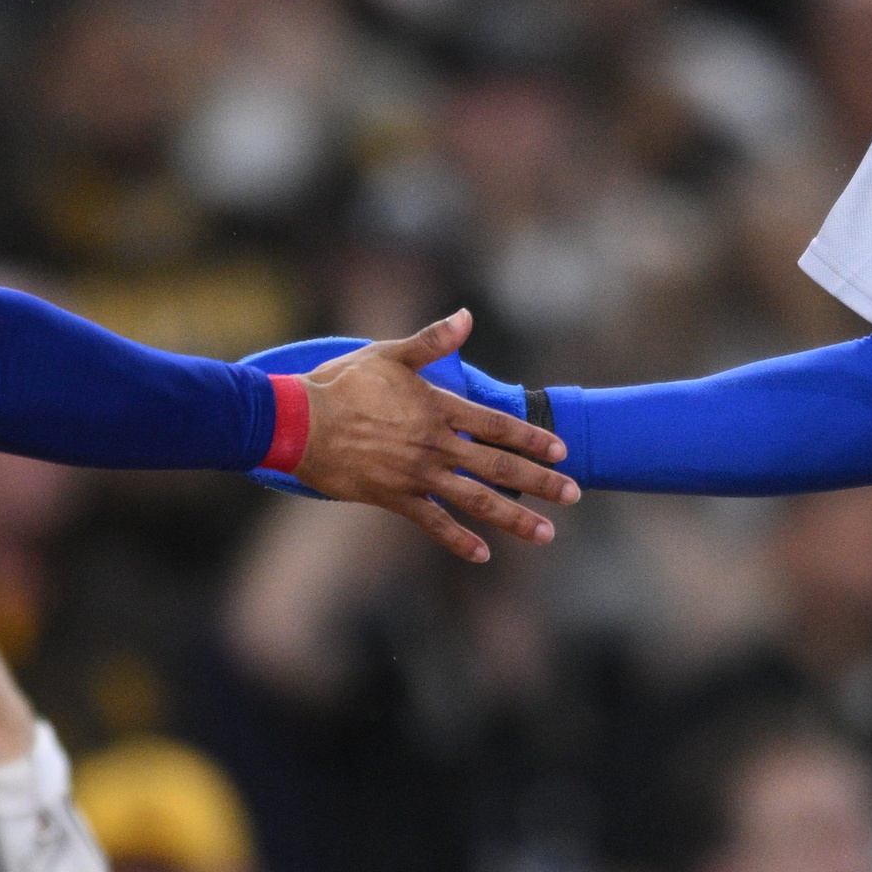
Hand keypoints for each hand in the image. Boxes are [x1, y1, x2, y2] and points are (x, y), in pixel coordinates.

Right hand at [288, 311, 574, 562]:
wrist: (297, 422)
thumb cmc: (340, 384)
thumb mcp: (388, 354)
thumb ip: (433, 340)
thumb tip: (468, 316)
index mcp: (437, 407)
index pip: (497, 426)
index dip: (532, 439)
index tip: (559, 452)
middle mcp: (434, 444)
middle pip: (499, 466)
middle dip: (540, 482)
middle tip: (574, 494)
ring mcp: (416, 474)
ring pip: (475, 499)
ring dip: (514, 517)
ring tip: (546, 533)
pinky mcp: (393, 497)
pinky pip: (433, 522)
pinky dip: (459, 539)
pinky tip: (483, 554)